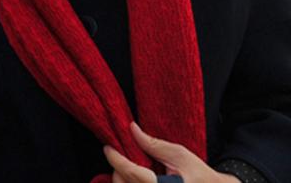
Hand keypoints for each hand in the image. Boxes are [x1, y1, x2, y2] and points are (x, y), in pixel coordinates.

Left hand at [103, 122, 238, 182]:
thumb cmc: (201, 175)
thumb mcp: (179, 155)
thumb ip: (153, 144)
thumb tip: (132, 129)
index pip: (130, 173)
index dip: (115, 158)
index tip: (108, 148)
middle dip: (118, 168)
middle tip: (120, 155)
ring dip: (121, 178)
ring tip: (129, 167)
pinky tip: (134, 177)